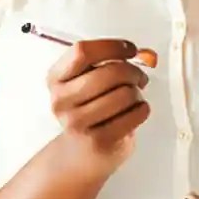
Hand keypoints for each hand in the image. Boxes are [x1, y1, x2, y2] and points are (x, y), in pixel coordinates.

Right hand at [47, 38, 150, 172]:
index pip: (82, 51)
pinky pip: (133, 114)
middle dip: (132, 71)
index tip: (129, 48)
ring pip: (124, 93)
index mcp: (56, 78)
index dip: (112, 46)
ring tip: (133, 97)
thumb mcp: (83, 81)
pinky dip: (142, 108)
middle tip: (138, 76)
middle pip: (108, 72)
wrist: (79, 152)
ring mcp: (78, 122)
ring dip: (137, 92)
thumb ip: (104, 62)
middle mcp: (62, 100)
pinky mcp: (99, 140)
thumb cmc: (87, 110)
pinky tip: (136, 110)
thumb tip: (137, 53)